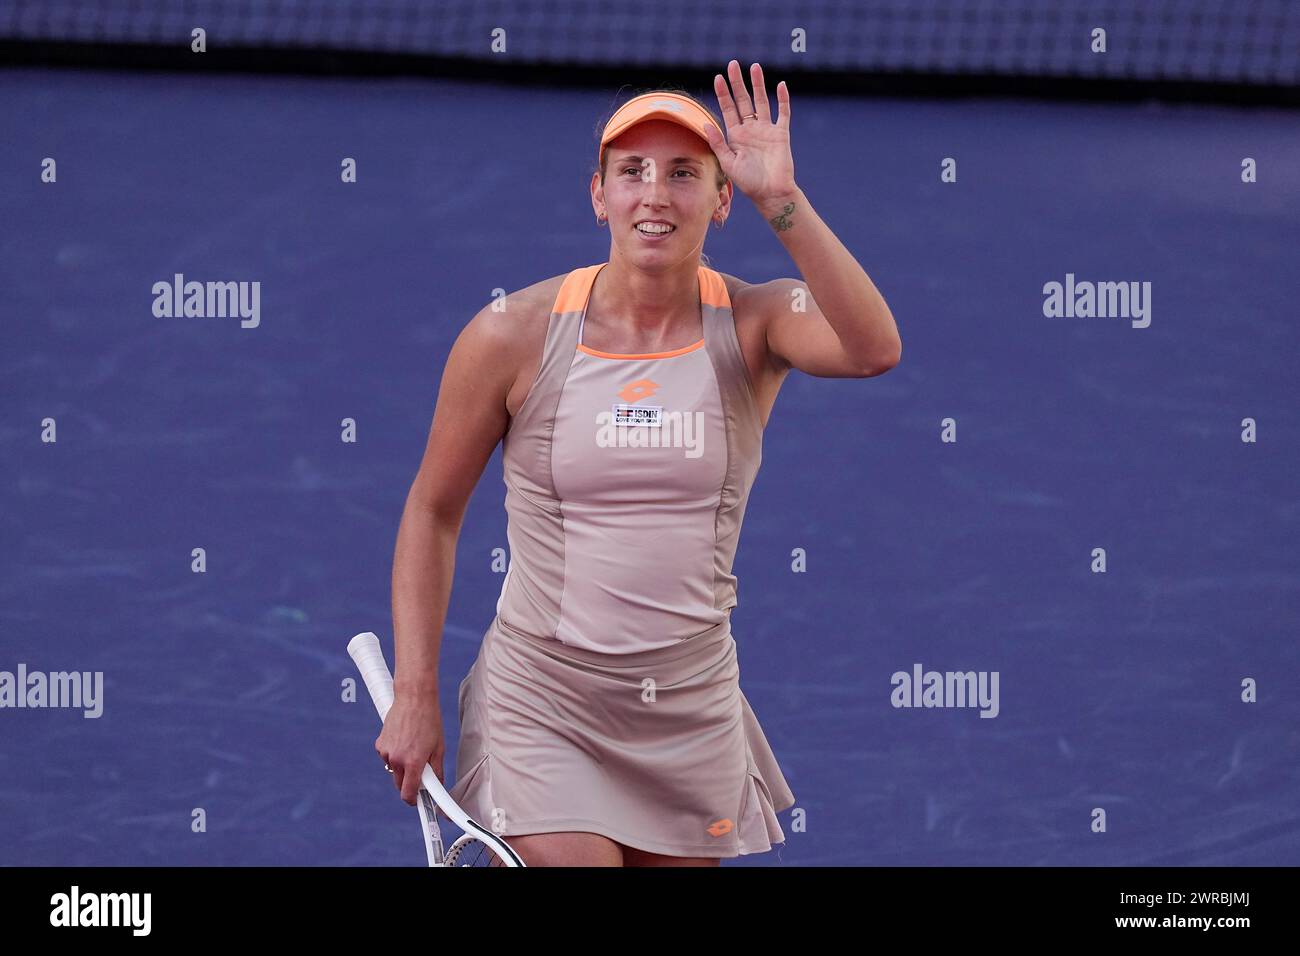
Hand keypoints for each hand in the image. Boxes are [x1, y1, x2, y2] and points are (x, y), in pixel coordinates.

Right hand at [375, 693, 444, 805]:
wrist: (414, 697)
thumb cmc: (429, 720)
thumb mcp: (438, 747)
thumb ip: (436, 770)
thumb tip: (437, 785)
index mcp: (413, 762)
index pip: (408, 793)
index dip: (414, 801)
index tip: (418, 803)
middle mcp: (397, 760)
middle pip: (400, 784)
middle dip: (409, 783)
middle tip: (421, 772)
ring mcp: (386, 752)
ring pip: (393, 770)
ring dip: (402, 766)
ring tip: (413, 747)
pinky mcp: (380, 744)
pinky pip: (387, 757)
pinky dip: (394, 754)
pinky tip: (404, 740)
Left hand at [704, 60, 796, 204]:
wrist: (771, 193)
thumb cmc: (749, 182)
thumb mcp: (728, 163)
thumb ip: (718, 144)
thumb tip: (704, 124)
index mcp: (736, 136)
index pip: (728, 109)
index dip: (723, 94)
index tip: (718, 78)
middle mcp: (751, 129)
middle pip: (743, 100)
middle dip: (738, 83)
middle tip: (733, 64)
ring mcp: (766, 130)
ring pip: (762, 101)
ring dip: (758, 85)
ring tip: (754, 67)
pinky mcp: (781, 134)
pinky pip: (783, 113)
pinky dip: (783, 99)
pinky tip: (780, 85)